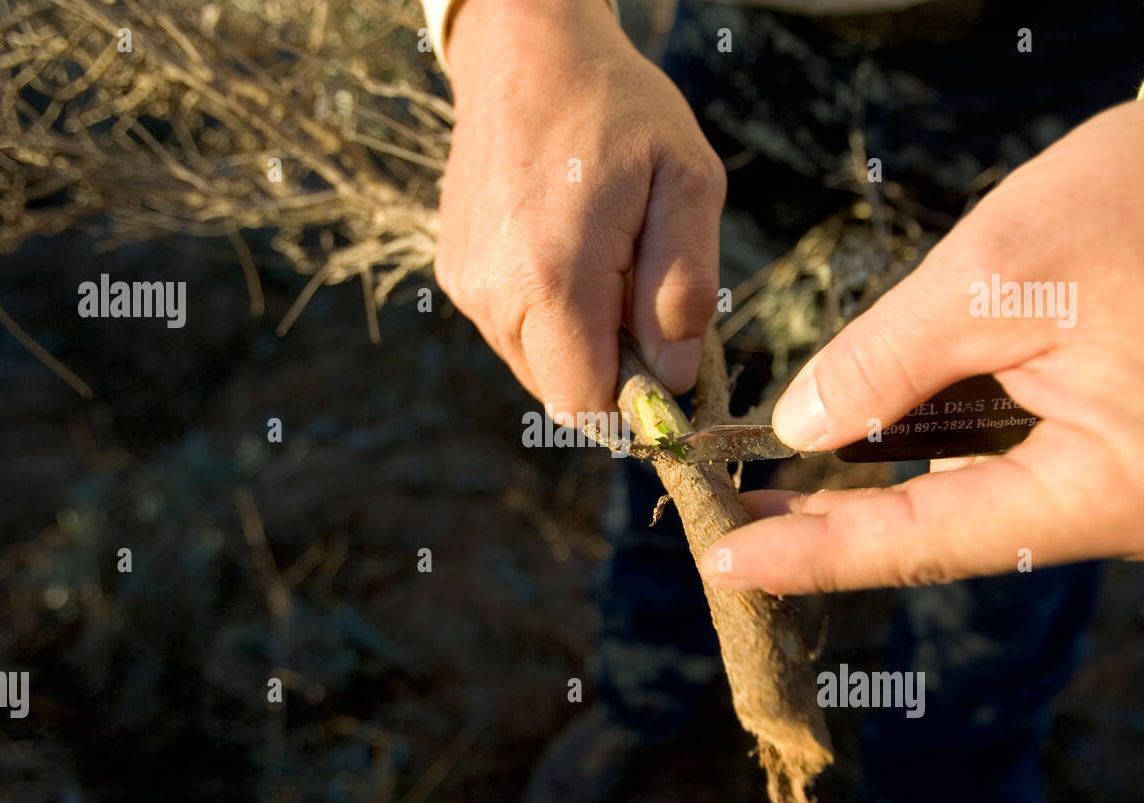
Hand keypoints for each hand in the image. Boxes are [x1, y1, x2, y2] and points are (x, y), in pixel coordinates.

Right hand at [433, 0, 725, 416]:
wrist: (525, 52)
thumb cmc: (616, 109)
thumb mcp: (687, 182)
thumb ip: (686, 287)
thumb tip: (673, 375)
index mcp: (553, 278)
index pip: (585, 406)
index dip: (633, 411)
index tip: (667, 371)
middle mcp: (494, 294)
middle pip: (560, 394)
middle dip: (612, 373)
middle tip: (644, 303)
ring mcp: (467, 286)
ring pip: (535, 366)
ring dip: (581, 343)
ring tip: (608, 266)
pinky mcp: (456, 274)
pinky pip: (511, 330)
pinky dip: (549, 317)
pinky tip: (569, 254)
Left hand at [704, 72, 1143, 593]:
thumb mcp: (999, 273)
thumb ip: (885, 362)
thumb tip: (797, 430)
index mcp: (1117, 486)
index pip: (927, 541)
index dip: (816, 553)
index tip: (724, 561)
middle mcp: (1132, 508)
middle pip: (946, 531)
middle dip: (835, 519)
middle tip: (730, 517)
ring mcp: (1133, 481)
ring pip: (971, 495)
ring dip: (879, 475)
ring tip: (776, 475)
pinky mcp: (1124, 445)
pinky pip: (1006, 460)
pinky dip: (932, 439)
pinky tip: (867, 425)